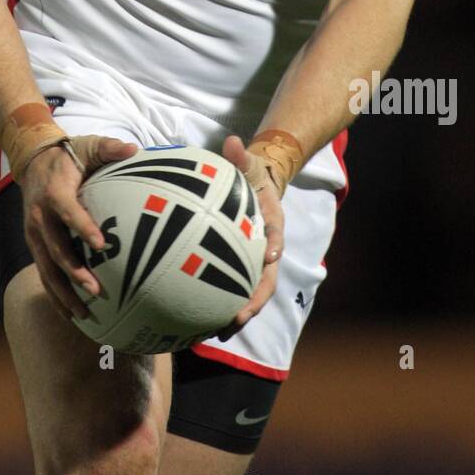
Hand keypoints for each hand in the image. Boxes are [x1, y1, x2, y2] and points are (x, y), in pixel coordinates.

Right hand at [20, 135, 138, 324]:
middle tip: (96, 290)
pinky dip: (55, 296)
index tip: (102, 243)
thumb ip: (108, 148)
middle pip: (55, 249)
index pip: (68, 212)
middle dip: (74, 272)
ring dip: (64, 293)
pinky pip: (43, 274)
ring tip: (84, 314)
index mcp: (54, 193)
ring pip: (46, 269)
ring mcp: (34, 235)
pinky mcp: (34, 246)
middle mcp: (39, 217)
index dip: (83, 226)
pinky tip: (71, 315)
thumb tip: (132, 149)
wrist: (32, 160)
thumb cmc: (68, 155)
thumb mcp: (87, 145)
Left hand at [192, 133, 284, 345]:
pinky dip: (218, 305)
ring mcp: (253, 261)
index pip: (277, 234)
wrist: (256, 187)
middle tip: (238, 318)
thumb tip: (232, 141)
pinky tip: (197, 322)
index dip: (275, 245)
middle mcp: (267, 248)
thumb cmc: (250, 174)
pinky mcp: (238, 268)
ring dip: (237, 313)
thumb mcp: (247, 162)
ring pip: (249, 291)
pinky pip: (230, 289)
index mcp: (272, 222)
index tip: (271, 256)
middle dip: (254, 301)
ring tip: (217, 333)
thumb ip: (240, 156)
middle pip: (265, 279)